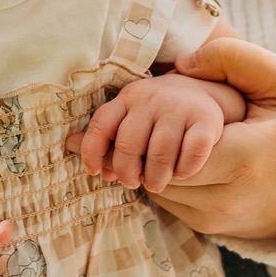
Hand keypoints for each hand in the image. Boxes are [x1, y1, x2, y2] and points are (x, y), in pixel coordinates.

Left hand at [72, 72, 240, 195]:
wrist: (206, 93)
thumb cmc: (161, 115)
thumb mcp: (131, 115)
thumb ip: (105, 133)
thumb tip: (69, 144)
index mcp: (128, 97)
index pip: (102, 124)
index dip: (93, 152)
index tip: (95, 173)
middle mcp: (151, 99)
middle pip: (128, 144)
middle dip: (126, 172)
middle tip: (133, 183)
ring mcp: (179, 108)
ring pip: (159, 153)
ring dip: (155, 178)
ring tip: (156, 183)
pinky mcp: (207, 120)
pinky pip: (192, 153)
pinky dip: (185, 170)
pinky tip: (182, 173)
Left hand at [105, 34, 275, 247]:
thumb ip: (233, 58)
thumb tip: (181, 63)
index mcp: (244, 159)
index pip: (171, 147)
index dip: (161, 122)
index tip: (170, 99)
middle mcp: (226, 199)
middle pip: (157, 169)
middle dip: (152, 140)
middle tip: (161, 112)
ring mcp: (215, 220)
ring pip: (156, 187)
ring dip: (155, 159)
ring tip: (173, 132)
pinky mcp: (207, 228)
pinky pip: (166, 200)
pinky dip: (167, 176)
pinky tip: (182, 153)